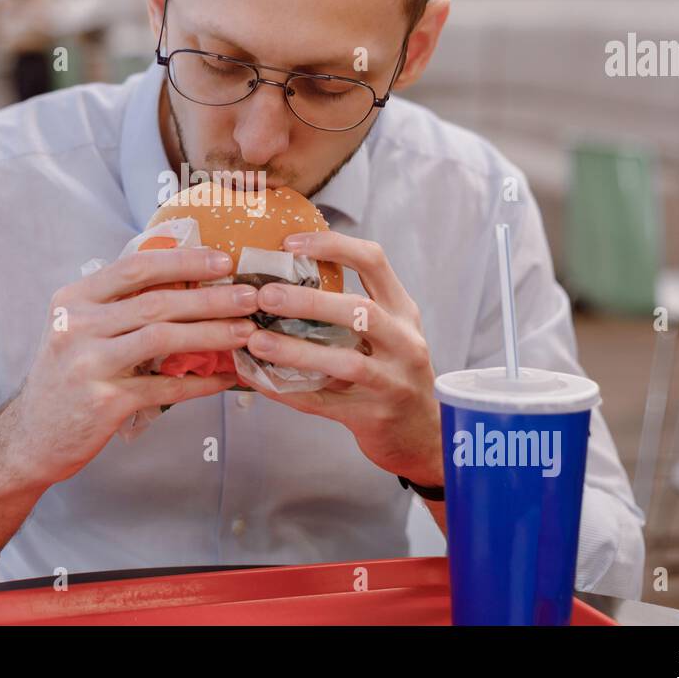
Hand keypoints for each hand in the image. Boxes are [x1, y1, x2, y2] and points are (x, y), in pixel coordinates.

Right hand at [6, 247, 258, 487]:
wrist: (32, 437)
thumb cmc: (66, 377)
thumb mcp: (77, 329)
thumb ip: (117, 305)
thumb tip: (183, 280)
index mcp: (74, 300)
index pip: (135, 268)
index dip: (183, 261)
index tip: (221, 259)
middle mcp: (78, 326)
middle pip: (156, 302)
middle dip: (211, 297)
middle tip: (250, 296)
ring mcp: (89, 365)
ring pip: (163, 339)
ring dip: (212, 333)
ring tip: (246, 331)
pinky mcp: (105, 402)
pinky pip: (164, 388)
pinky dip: (200, 383)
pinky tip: (225, 379)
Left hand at [243, 231, 442, 487]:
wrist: (422, 434)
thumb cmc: (393, 372)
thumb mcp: (389, 331)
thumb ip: (351, 306)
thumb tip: (282, 278)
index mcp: (403, 310)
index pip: (373, 261)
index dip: (332, 246)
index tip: (290, 243)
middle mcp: (404, 341)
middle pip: (359, 311)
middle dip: (308, 301)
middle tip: (265, 295)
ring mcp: (392, 381)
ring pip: (344, 361)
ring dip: (295, 350)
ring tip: (256, 340)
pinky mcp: (373, 416)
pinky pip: (323, 401)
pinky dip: (288, 390)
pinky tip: (258, 379)